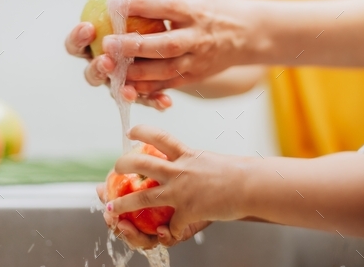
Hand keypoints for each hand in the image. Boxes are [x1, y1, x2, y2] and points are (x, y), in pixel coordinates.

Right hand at [64, 21, 171, 110]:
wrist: (191, 37)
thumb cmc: (162, 12)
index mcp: (98, 41)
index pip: (78, 43)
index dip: (77, 38)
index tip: (88, 27)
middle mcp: (108, 63)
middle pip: (92, 72)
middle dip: (96, 68)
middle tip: (106, 60)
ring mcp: (124, 80)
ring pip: (118, 89)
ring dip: (122, 89)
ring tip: (129, 89)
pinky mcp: (146, 92)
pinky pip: (149, 98)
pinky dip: (156, 100)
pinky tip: (166, 101)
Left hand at [101, 0, 254, 94]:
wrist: (246, 34)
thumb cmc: (213, 8)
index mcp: (194, 11)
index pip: (166, 6)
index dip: (140, 4)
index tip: (113, 2)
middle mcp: (197, 37)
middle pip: (166, 44)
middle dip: (136, 46)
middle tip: (108, 43)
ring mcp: (197, 59)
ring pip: (167, 70)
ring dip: (138, 71)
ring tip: (112, 68)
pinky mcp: (196, 76)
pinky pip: (170, 85)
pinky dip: (149, 88)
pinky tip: (128, 86)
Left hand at [104, 125, 248, 239]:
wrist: (250, 185)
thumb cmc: (236, 172)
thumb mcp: (209, 160)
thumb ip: (192, 163)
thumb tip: (183, 163)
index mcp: (186, 154)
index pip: (159, 137)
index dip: (142, 131)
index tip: (130, 131)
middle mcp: (180, 170)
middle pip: (141, 163)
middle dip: (123, 165)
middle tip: (115, 168)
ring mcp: (181, 191)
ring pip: (143, 198)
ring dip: (123, 204)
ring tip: (112, 208)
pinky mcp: (188, 211)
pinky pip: (171, 226)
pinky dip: (169, 232)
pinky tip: (167, 233)